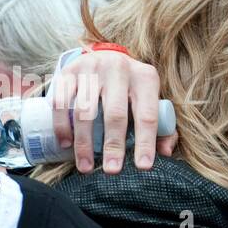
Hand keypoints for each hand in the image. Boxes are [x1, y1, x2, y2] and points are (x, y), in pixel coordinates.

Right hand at [51, 49, 175, 173]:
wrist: (106, 57)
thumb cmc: (133, 89)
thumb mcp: (152, 100)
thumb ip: (163, 127)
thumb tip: (166, 153)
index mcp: (145, 78)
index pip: (147, 115)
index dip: (146, 142)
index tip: (142, 167)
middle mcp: (119, 69)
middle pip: (115, 114)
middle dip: (113, 145)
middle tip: (112, 171)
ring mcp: (91, 69)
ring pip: (84, 110)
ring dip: (84, 142)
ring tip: (86, 167)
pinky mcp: (69, 72)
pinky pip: (61, 102)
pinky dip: (62, 125)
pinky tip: (66, 144)